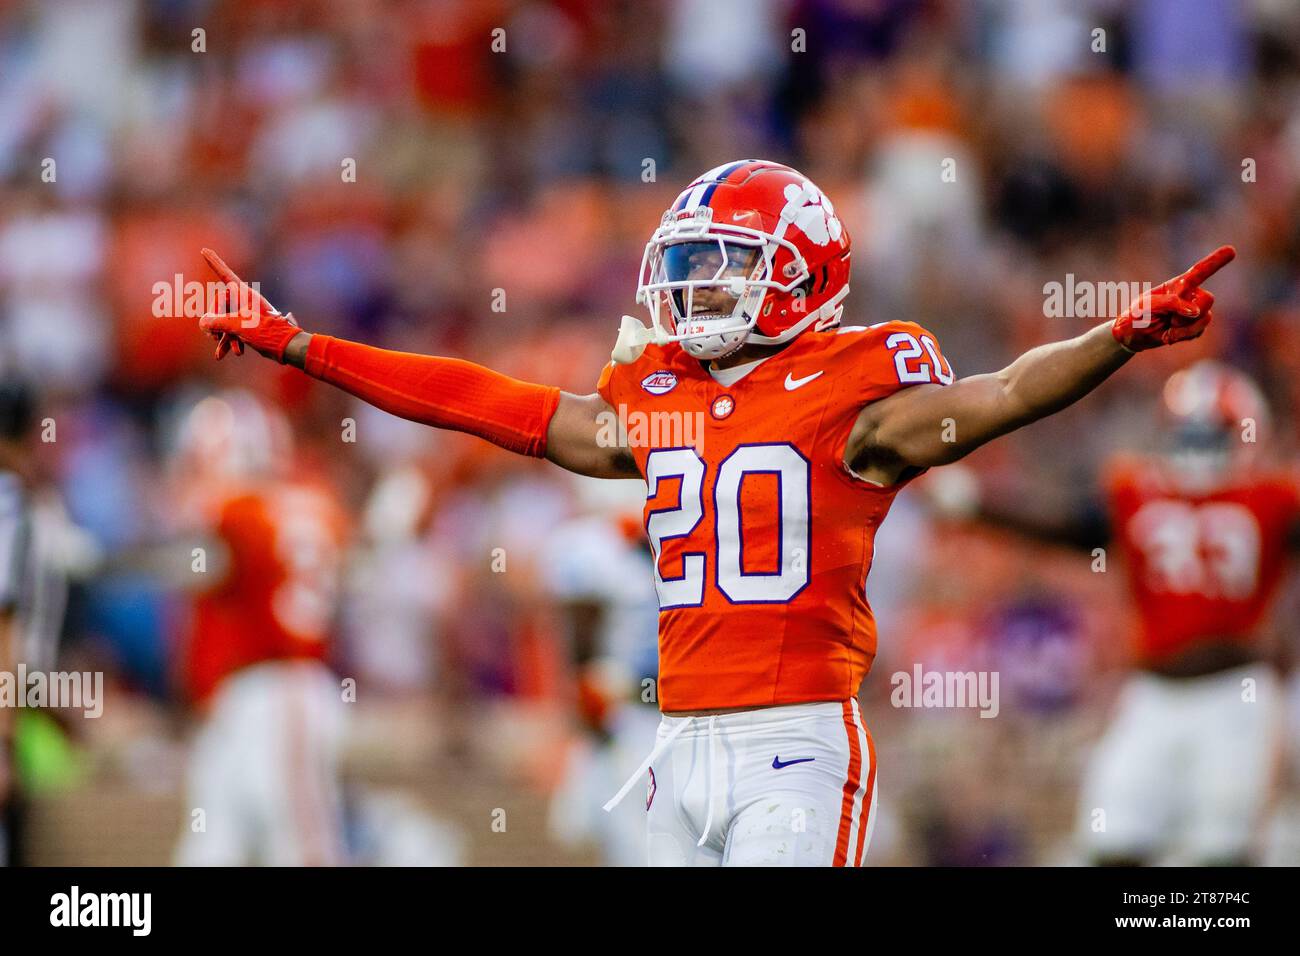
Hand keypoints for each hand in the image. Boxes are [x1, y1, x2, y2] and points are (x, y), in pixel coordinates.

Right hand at [198, 248, 302, 361]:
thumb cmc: (266, 332)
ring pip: (225, 320)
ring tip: (221, 352)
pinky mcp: (249, 326)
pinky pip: (233, 331)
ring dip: (222, 336)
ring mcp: (247, 313)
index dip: (214, 262)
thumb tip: (203, 322)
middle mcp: (245, 300)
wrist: (287, 346)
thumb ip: (217, 323)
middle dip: (214, 321)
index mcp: (244, 294)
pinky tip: (221, 356)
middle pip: (219, 305)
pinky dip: (228, 342)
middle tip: (212, 335)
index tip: (204, 249)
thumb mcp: (238, 326)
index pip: (225, 274)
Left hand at [1111, 245, 1234, 351]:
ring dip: (1185, 327)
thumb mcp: (1145, 306)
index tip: (1231, 250)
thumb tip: (1195, 311)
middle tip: (1171, 319)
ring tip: (1168, 328)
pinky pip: (1199, 331)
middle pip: (1208, 299)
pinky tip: (1169, 335)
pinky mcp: (1195, 327)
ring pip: (1205, 318)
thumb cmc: (1136, 316)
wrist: (1133, 336)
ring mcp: (1194, 311)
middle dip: (1192, 312)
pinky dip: (1182, 336)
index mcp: (1177, 285)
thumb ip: (1170, 303)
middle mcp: (1189, 295)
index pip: (1199, 271)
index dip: (1216, 261)